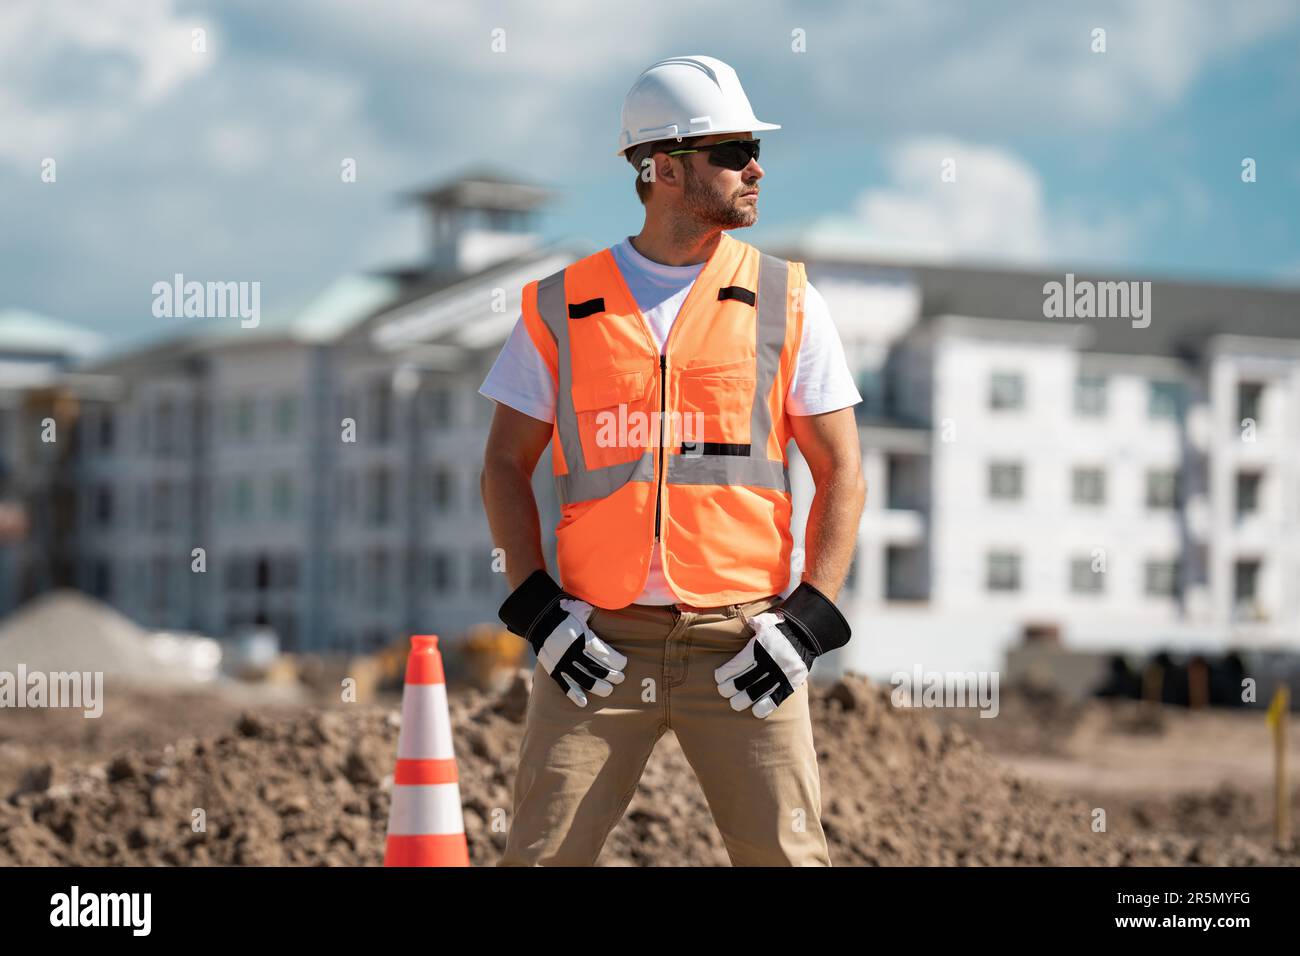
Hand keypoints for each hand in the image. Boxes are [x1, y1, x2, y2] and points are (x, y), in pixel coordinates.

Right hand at [497, 570, 626, 707]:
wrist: (539, 617)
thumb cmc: (565, 612)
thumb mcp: (582, 610)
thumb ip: (597, 615)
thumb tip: (615, 606)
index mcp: (582, 636)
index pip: (604, 653)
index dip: (616, 661)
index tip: (623, 664)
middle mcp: (573, 651)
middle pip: (596, 668)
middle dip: (611, 675)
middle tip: (620, 679)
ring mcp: (562, 661)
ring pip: (583, 678)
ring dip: (597, 686)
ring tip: (608, 690)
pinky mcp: (553, 668)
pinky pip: (564, 684)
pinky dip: (574, 694)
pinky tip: (583, 703)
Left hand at [714, 582, 850, 717]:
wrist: (808, 633)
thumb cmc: (781, 628)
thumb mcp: (766, 622)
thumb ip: (753, 624)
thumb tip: (746, 622)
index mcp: (758, 647)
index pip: (736, 665)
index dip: (724, 674)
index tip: (718, 678)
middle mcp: (767, 662)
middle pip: (742, 681)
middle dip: (729, 689)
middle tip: (723, 692)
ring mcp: (779, 674)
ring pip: (756, 692)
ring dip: (742, 700)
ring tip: (735, 704)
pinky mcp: (790, 683)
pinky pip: (776, 698)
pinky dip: (765, 706)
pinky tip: (755, 712)